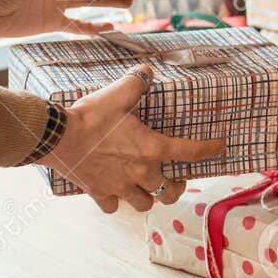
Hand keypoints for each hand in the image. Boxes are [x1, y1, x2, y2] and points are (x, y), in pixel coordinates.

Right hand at [39, 64, 225, 213]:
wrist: (57, 137)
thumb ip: (138, 81)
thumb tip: (148, 70)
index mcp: (151, 148)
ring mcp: (120, 186)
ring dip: (149, 197)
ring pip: (145, 203)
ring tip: (147, 188)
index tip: (220, 148)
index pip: (190, 152)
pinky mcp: (99, 193)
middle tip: (175, 179)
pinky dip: (116, 202)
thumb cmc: (91, 116)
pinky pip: (114, 207)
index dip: (209, 150)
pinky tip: (115, 193)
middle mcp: (141, 172)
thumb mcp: (119, 93)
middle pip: (169, 191)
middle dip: (176, 186)